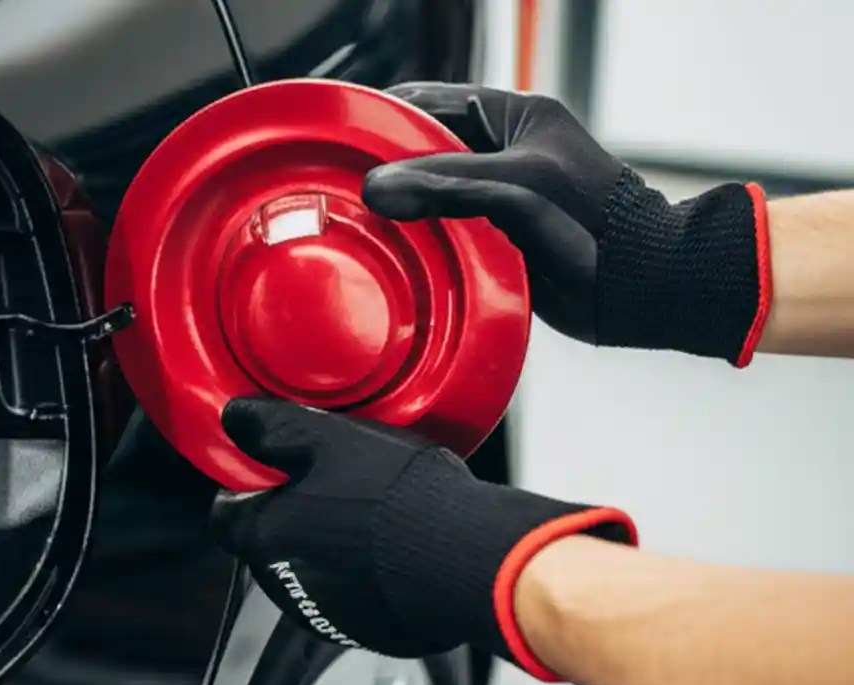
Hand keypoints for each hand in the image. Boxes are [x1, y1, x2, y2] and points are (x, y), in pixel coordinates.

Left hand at [210, 397, 634, 674]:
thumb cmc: (395, 495)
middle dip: (295, 516)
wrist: (467, 554)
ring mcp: (331, 617)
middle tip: (333, 482)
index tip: (264, 470)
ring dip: (334, 548)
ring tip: (376, 513)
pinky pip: (359, 599)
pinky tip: (401, 547)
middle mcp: (287, 588)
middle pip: (273, 545)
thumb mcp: (326, 436)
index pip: (226, 517)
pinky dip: (370, 577)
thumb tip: (237, 416)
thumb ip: (271, 426)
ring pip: (316, 573)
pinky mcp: (375, 633)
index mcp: (265, 538)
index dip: (243, 489)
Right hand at [362, 82, 770, 365]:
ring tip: (353, 216)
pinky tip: (388, 250)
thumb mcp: (516, 188)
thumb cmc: (597, 225)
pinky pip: (441, 231)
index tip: (341, 136)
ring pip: (428, 193)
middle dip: (383, 165)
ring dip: (397, 205)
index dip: (383, 115)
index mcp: (514, 117)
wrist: (640, 288)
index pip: (430, 101)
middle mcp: (502, 152)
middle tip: (339, 183)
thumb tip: (377, 187)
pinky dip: (416, 239)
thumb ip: (444, 184)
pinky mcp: (495, 239)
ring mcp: (498, 197)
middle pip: (422, 149)